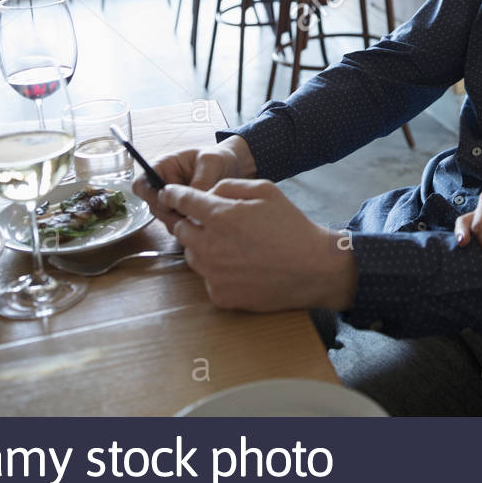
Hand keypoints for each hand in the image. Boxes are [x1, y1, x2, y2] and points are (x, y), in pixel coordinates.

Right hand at [131, 135, 254, 230]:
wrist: (232, 167)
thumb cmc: (218, 158)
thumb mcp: (211, 162)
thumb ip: (200, 180)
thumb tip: (192, 202)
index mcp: (163, 168)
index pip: (141, 184)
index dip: (148, 195)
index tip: (167, 201)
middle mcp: (162, 186)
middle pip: (152, 206)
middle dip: (169, 213)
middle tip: (189, 215)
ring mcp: (171, 202)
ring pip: (165, 219)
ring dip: (179, 222)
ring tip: (201, 216)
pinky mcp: (181, 213)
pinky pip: (178, 225)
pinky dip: (188, 227)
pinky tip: (204, 222)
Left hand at [163, 179, 356, 312]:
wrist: (312, 268)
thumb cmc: (291, 226)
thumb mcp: (266, 190)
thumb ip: (230, 186)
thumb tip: (207, 194)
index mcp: (220, 217)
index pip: (182, 202)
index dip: (173, 194)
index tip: (168, 193)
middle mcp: (210, 246)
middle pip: (181, 230)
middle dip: (190, 221)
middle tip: (212, 221)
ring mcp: (213, 274)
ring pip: (192, 255)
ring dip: (202, 246)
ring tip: (231, 245)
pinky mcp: (220, 295)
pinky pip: (207, 278)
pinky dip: (217, 270)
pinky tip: (240, 266)